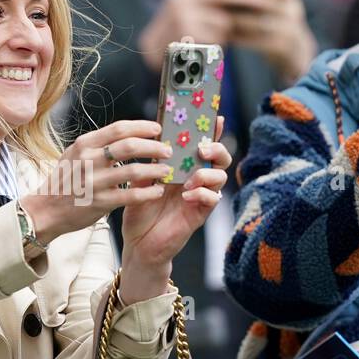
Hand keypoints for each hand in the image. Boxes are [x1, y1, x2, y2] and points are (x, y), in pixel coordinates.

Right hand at [19, 120, 173, 244]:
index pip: (119, 129)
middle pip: (129, 146)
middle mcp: (88, 160)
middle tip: (167, 150)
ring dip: (155, 170)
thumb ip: (98, 145)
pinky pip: (131, 195)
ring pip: (134, 171)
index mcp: (84, 144)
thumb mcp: (75, 154)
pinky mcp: (99, 202)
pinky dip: (148, 193)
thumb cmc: (65, 181)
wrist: (47, 209)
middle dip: (153, 147)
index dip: (142, 127)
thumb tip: (128, 135)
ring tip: (167, 170)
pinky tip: (157, 191)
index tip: (157, 130)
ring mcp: (94, 182)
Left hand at [120, 116, 231, 282]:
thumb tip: (152, 138)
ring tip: (190, 179)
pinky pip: (212, 199)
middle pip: (220, 157)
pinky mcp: (200, 213)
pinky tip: (187, 196)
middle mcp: (195, 178)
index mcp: (182, 166)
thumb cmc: (140, 209)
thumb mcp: (139, 180)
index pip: (201, 143)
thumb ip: (149, 161)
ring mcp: (200, 195)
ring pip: (220, 176)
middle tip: (202, 149)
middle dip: (216, 148)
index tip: (215, 117)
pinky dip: (202, 194)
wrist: (138, 242)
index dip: (212, 130)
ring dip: (207, 173)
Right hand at [137, 0, 247, 69]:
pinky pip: (218, 39)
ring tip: (224, 33)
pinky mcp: (191, 40)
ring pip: (224, 20)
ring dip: (230, 27)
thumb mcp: (184, 4)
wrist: (153, 54)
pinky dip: (221, 43)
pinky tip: (212, 45)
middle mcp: (181, 1)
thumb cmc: (177, 28)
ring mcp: (185, 20)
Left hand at [227, 0, 316, 83]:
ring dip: (238, 20)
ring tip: (219, 18)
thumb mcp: (275, 2)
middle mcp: (292, 12)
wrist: (294, 49)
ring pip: (261, 24)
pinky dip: (240, 38)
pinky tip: (225, 35)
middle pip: (270, 3)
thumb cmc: (275, 18)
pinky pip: (258, 41)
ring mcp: (288, 30)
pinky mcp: (281, 48)